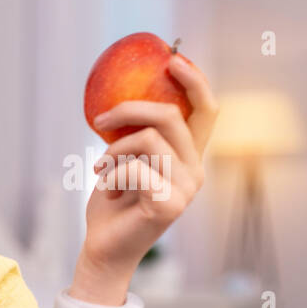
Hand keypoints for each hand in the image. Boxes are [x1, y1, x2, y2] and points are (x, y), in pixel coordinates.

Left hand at [82, 54, 218, 276]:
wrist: (102, 248)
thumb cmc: (110, 205)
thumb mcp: (123, 161)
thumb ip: (135, 136)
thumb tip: (126, 96)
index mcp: (188, 157)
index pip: (206, 112)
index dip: (195, 81)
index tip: (172, 60)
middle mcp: (195, 171)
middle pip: (170, 116)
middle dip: (129, 110)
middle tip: (100, 119)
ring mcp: (186, 188)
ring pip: (148, 140)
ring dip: (113, 150)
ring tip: (100, 168)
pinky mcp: (169, 204)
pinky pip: (135, 168)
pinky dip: (111, 174)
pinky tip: (105, 189)